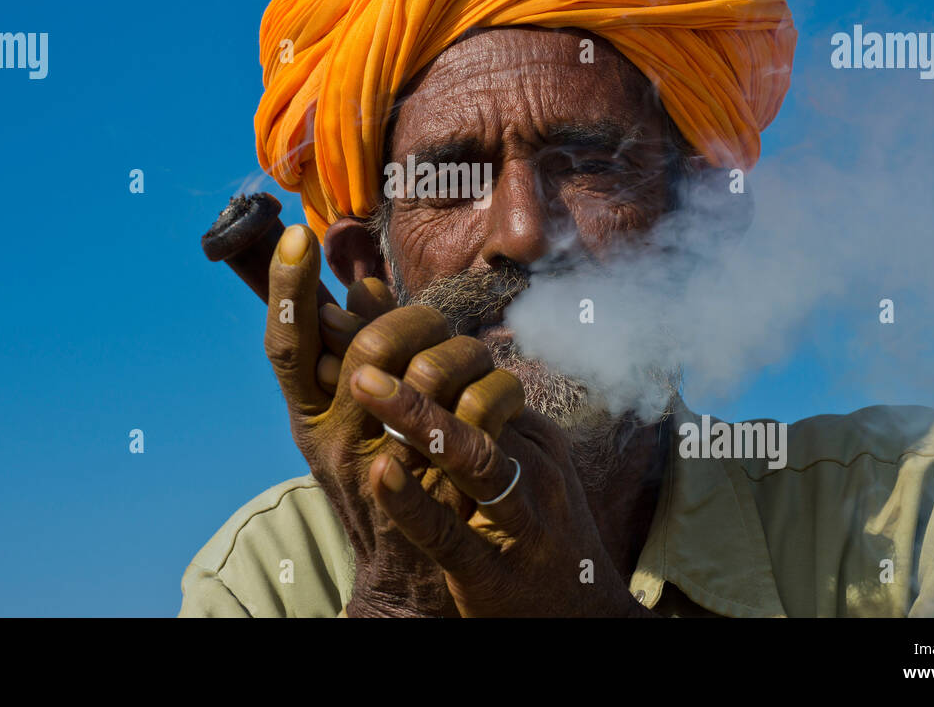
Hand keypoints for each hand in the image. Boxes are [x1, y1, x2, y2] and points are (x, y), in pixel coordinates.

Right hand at [262, 224, 524, 616]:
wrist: (406, 579)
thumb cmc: (378, 482)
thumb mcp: (350, 421)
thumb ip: (353, 350)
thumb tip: (360, 284)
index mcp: (310, 419)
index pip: (285, 344)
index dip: (286, 289)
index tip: (295, 236)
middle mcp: (338, 440)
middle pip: (369, 347)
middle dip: (413, 319)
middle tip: (436, 320)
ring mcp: (387, 466)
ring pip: (429, 375)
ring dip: (465, 352)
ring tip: (480, 357)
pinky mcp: (443, 489)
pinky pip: (480, 414)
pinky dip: (501, 390)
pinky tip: (509, 390)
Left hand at [347, 367, 649, 616]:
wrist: (584, 621)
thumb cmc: (534, 534)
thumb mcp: (515, 465)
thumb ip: (470, 413)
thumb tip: (412, 347)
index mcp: (532, 438)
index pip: (477, 373)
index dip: (414, 342)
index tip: (354, 311)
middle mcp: (531, 468)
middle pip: (479, 399)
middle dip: (412, 365)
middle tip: (349, 337)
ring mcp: (517, 520)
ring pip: (473, 456)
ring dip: (417, 416)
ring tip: (363, 382)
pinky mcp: (493, 573)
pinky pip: (451, 533)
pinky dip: (414, 502)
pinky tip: (379, 473)